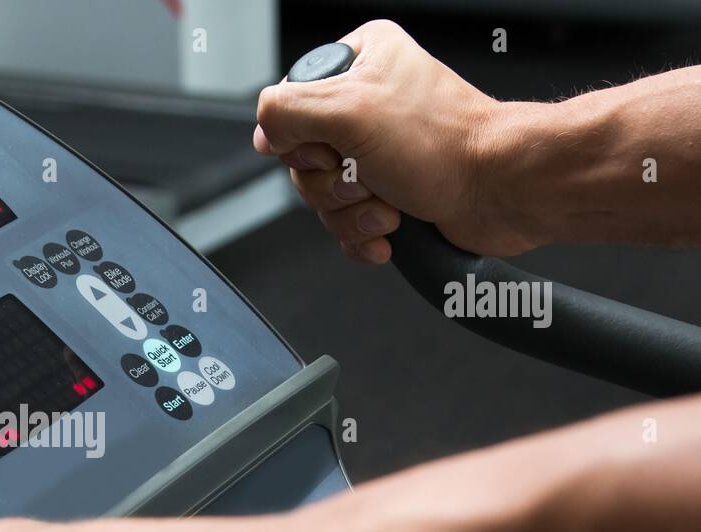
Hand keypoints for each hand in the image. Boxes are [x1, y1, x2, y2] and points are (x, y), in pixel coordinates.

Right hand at [255, 20, 530, 262]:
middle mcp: (368, 103)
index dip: (302, 141)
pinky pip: (346, 225)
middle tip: (368, 176)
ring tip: (390, 204)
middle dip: (333, 185)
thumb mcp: (348, 109)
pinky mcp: (390, 193)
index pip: (289, 106)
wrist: (501, 191)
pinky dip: (364, 235)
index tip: (333, 148)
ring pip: (323, 198)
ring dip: (353, 213)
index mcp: (361, 61)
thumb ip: (286, 111)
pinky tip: (392, 228)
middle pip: (303, 161)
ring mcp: (379, 151)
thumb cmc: (446, 145)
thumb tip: (266, 133)